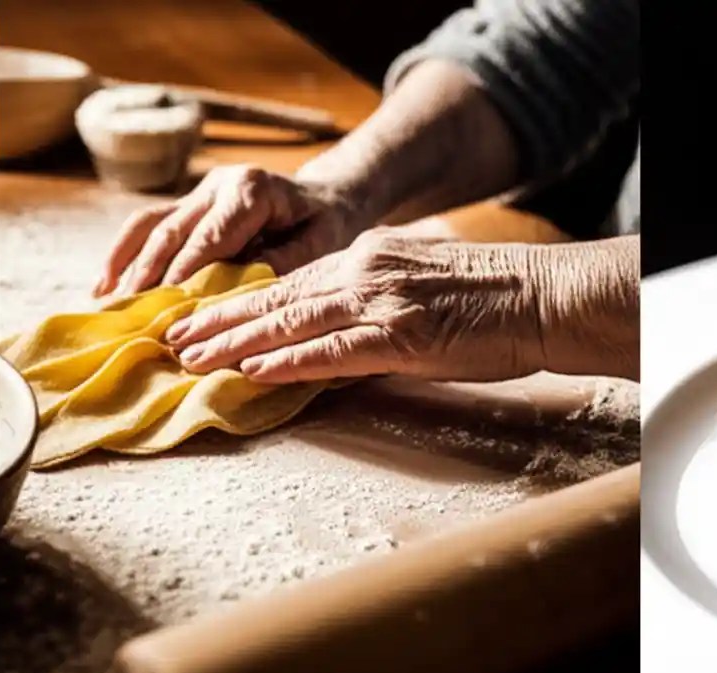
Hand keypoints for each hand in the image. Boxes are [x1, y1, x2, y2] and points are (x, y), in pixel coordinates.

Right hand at [95, 165, 365, 297]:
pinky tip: (105, 285)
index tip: (168, 305)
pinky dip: (124, 255)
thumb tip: (242, 289)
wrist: (325, 196)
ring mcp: (198, 192)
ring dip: (126, 264)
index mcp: (251, 189)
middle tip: (131, 315)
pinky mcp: (187, 204)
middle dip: (149, 275)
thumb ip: (285, 261)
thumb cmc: (327, 222)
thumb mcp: (321, 241)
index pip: (211, 237)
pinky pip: (147, 226)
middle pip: (173, 232)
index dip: (186, 272)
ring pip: (151, 226)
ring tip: (107, 302)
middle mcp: (217, 185)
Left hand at [164, 231, 639, 383]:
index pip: (291, 280)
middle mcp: (366, 270)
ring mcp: (381, 301)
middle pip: (277, 296)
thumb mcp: (428, 288)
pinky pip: (331, 349)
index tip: (203, 316)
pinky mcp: (400, 335)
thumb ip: (381, 308)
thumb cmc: (497, 301)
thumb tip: (346, 341)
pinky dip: (288, 361)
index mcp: (371, 257)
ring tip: (191, 357)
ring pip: (291, 321)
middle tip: (172, 337)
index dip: (242, 302)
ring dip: (235, 341)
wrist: (544, 296)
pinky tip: (252, 371)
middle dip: (219, 319)